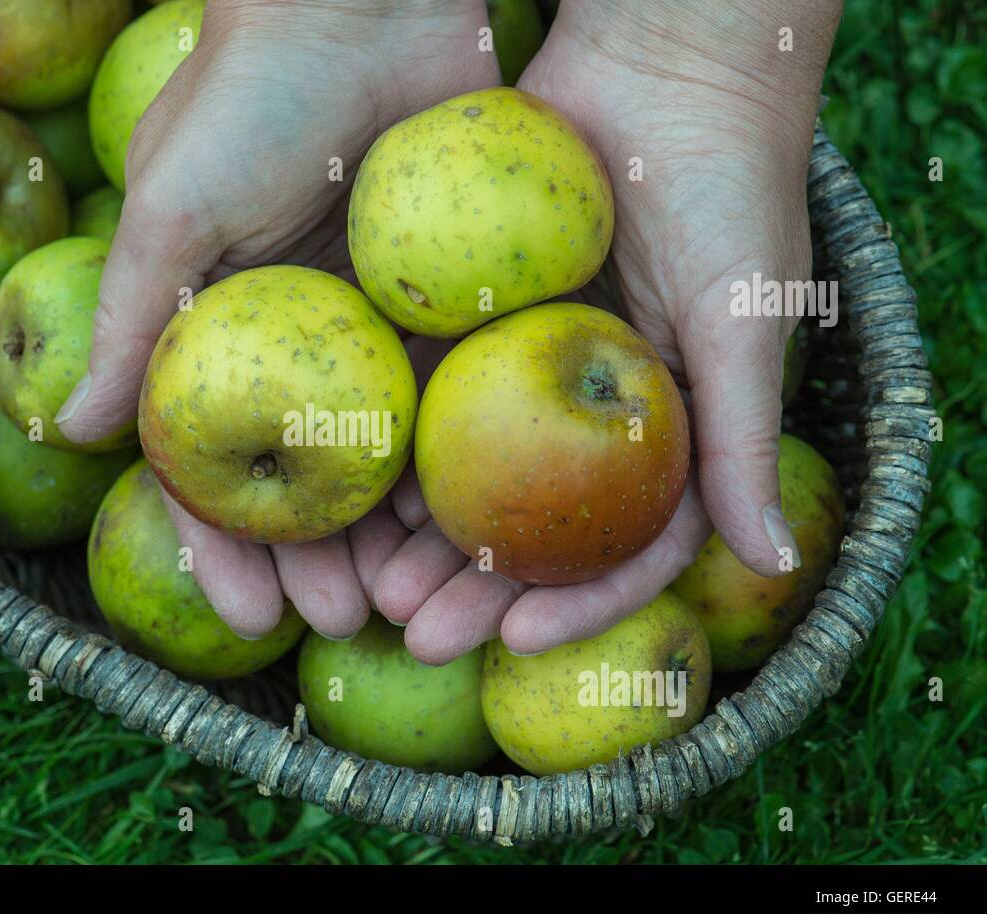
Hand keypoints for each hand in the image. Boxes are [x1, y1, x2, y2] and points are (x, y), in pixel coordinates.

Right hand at [55, 0, 497, 636]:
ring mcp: (371, 326)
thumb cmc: (256, 89)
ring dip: (386, 533)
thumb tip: (66, 431)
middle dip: (313, 559)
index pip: (207, 461)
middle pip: (300, 478)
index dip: (221, 546)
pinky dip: (450, 463)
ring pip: (377, 455)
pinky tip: (464, 527)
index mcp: (217, 328)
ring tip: (406, 599)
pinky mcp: (443, 301)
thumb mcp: (173, 208)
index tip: (247, 617)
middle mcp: (291, 340)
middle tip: (338, 624)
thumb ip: (129, 319)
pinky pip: (445, 397)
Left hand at [379, 0, 842, 661]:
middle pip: (532, 527)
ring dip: (423, 535)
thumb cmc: (727, 186)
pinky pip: (431, 392)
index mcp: (666, 428)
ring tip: (371, 586)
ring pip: (471, 473)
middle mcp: (594, 411)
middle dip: (477, 589)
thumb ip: (743, 439)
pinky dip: (400, 444)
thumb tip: (774, 562)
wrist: (662, 58)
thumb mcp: (744, 318)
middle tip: (416, 633)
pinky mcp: (476, 316)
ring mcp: (530, 367)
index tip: (518, 638)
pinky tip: (356, 487)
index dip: (579, 599)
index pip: (627, 543)